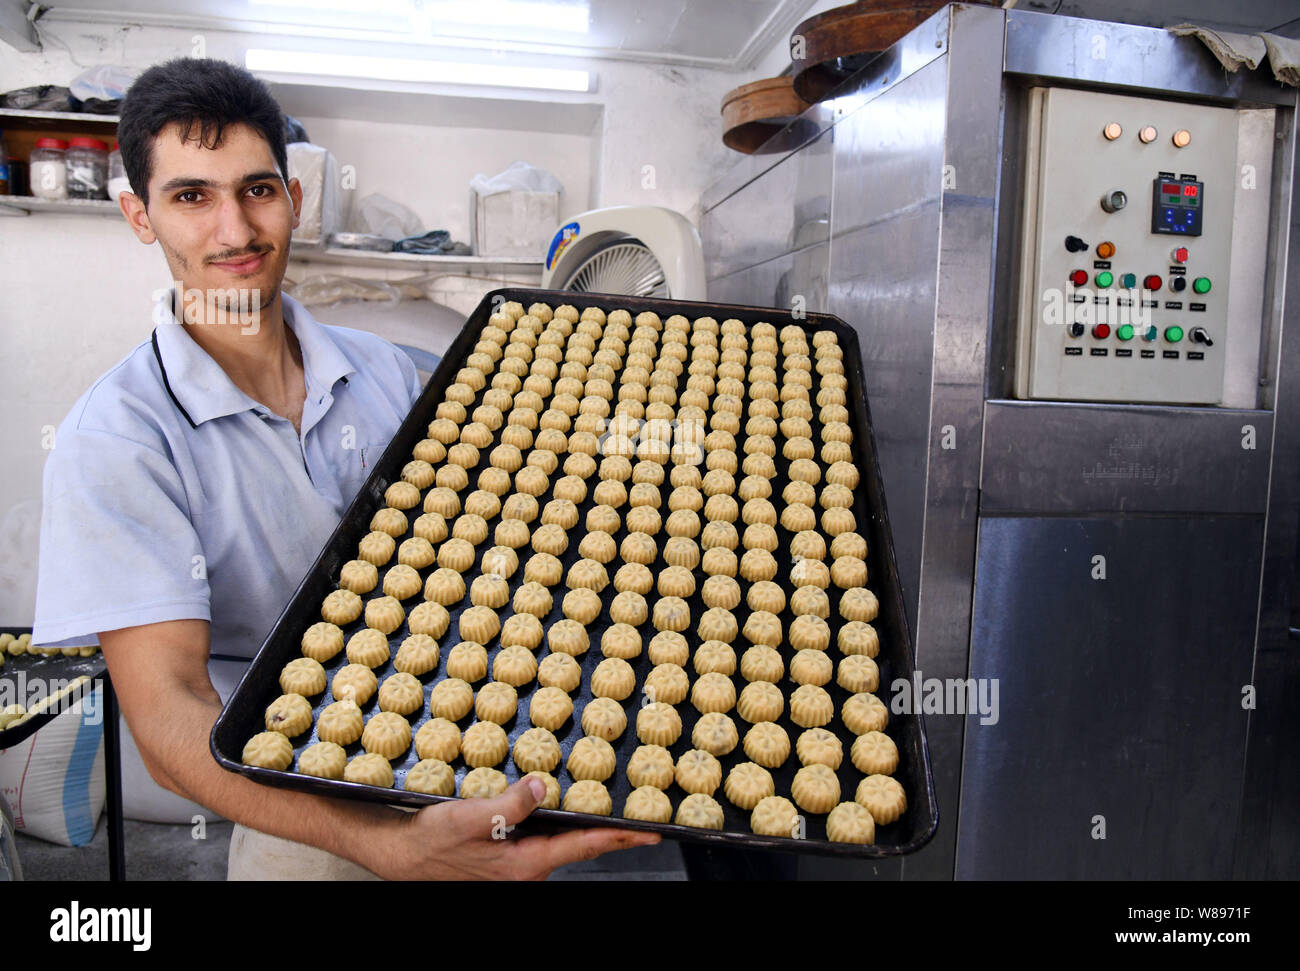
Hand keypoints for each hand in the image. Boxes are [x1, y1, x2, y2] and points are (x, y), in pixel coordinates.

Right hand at [368, 776, 661, 879]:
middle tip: (645, 824)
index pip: (584, 846)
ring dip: (585, 828)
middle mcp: (527, 869)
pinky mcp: (507, 856)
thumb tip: (545, 786)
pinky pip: (542, 838)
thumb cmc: (433, 839)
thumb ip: (511, 804)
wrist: (403, 854)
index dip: (620, 837)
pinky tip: (560, 807)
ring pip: (561, 842)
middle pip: (580, 847)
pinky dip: (558, 824)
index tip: (651, 833)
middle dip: (612, 835)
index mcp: (525, 864)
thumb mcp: (471, 818)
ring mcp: (518, 865)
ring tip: (612, 811)